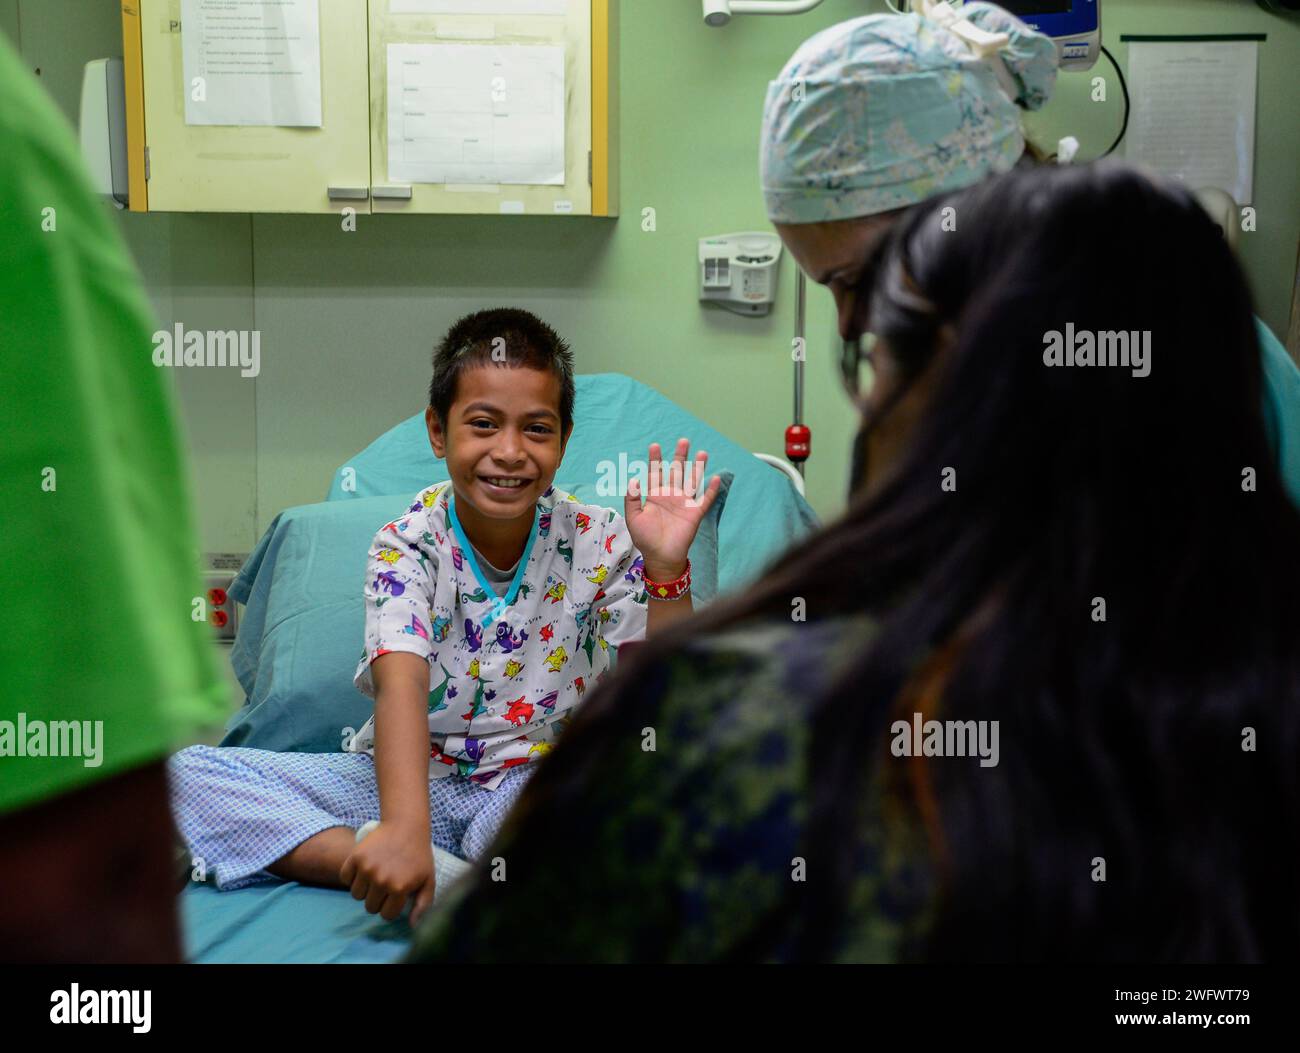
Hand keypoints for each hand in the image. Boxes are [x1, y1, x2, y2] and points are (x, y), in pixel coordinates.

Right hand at [339, 821, 435, 925]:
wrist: (406, 825)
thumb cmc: (419, 855)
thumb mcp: (428, 880)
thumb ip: (423, 905)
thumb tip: (412, 926)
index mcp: (399, 888)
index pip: (386, 915)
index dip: (390, 908)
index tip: (395, 897)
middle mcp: (381, 880)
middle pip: (370, 907)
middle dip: (377, 900)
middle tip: (385, 886)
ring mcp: (367, 868)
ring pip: (356, 895)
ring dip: (364, 889)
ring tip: (374, 877)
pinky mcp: (355, 856)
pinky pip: (344, 878)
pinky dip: (351, 876)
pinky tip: (362, 870)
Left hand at [624, 438, 721, 579]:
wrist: (660, 557)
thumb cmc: (645, 539)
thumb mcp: (633, 518)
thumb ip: (632, 500)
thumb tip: (634, 480)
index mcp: (655, 496)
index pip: (655, 474)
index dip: (655, 460)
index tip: (655, 445)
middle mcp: (671, 496)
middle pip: (677, 472)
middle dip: (680, 457)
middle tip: (683, 440)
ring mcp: (684, 504)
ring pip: (692, 481)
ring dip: (697, 468)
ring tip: (702, 453)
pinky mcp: (694, 513)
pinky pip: (705, 500)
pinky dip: (711, 490)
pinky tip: (715, 478)